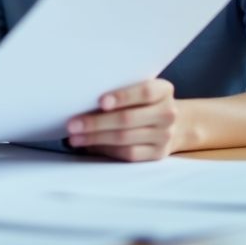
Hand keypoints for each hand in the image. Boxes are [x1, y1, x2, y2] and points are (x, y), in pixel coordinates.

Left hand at [66, 78, 182, 161]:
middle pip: (128, 118)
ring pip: (125, 138)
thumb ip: (119, 91)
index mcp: (164, 91)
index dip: (122, 97)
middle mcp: (168, 113)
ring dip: (95, 138)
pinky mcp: (158, 154)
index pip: (144, 92)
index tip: (100, 101)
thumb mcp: (139, 91)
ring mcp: (165, 135)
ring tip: (75, 137)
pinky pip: (129, 153)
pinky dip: (107, 150)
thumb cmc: (144, 103)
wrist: (172, 125)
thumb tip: (83, 99)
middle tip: (73, 124)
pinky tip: (91, 146)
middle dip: (96, 122)